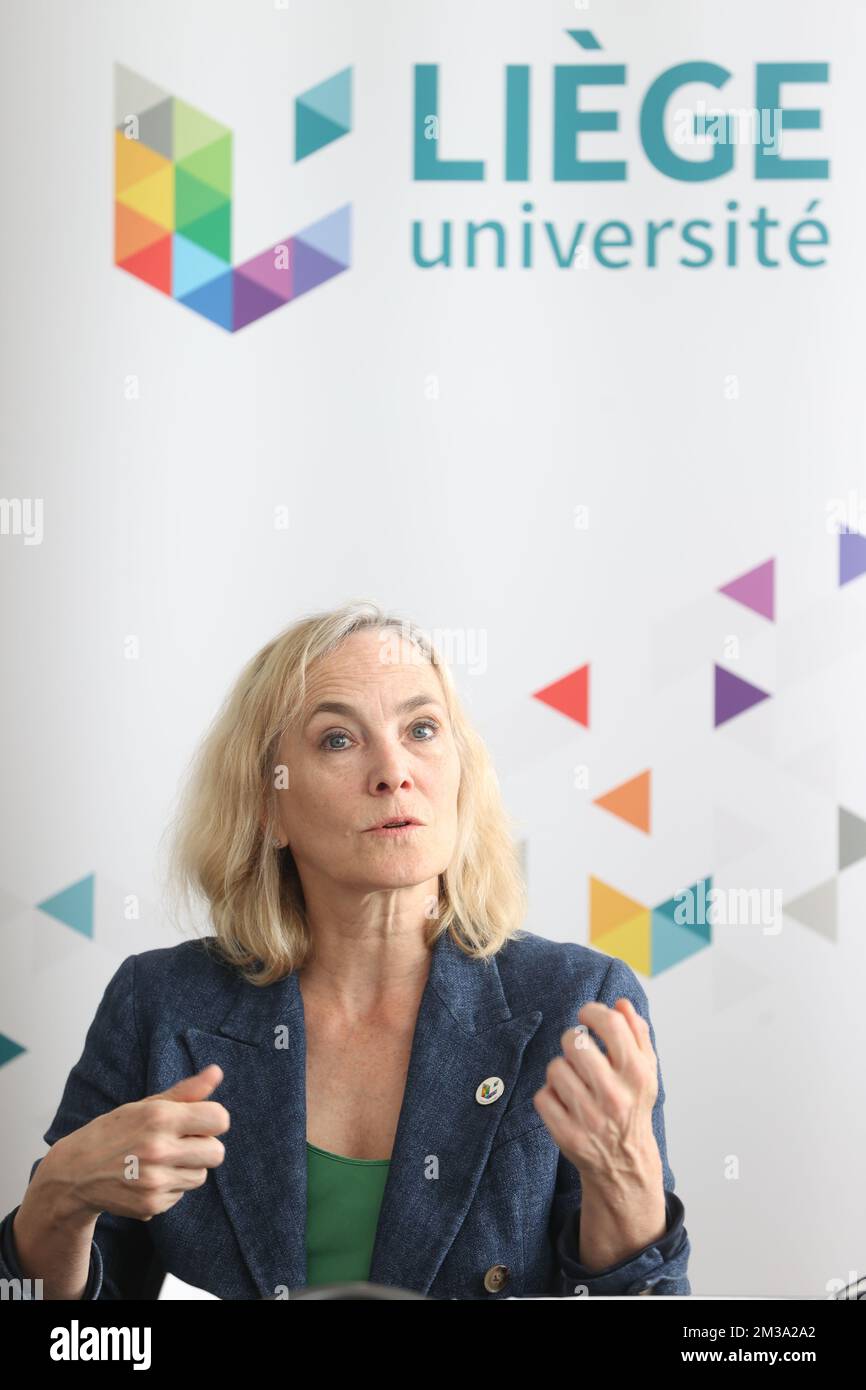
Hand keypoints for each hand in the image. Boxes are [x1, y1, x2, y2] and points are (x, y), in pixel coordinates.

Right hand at [35, 1064, 229, 1224]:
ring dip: (188, 1168)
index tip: (199, 1120)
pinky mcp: (151, 1205)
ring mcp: (155, 1181)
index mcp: (159, 1118)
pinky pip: (182, 1193)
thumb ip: (186, 1091)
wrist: (75, 1172)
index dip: (212, 1119)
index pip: (219, 1119)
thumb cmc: (115, 1132)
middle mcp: (159, 1150)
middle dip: (204, 1146)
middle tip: (181, 1142)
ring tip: (161, 1160)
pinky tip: (148, 1178)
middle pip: (217, 1152)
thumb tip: (217, 1071)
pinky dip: (171, 1186)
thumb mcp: (146, 1106)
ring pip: (201, 1175)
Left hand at [532, 998, 660, 1186]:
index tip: (587, 1015)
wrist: (625, 1163)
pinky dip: (550, 1095)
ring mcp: (590, 1118)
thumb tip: (622, 1004)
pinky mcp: (568, 1135)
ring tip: (574, 1080)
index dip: (593, 1011)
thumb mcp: (646, 1071)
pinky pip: (543, 1096)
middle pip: (575, 1042)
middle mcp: (615, 1096)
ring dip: (561, 1069)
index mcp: (637, 1075)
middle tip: (578, 1049)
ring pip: (555, 1068)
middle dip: (572, 1039)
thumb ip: (637, 1034)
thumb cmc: (632, 1107)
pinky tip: (564, 1102)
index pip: (611, 1024)